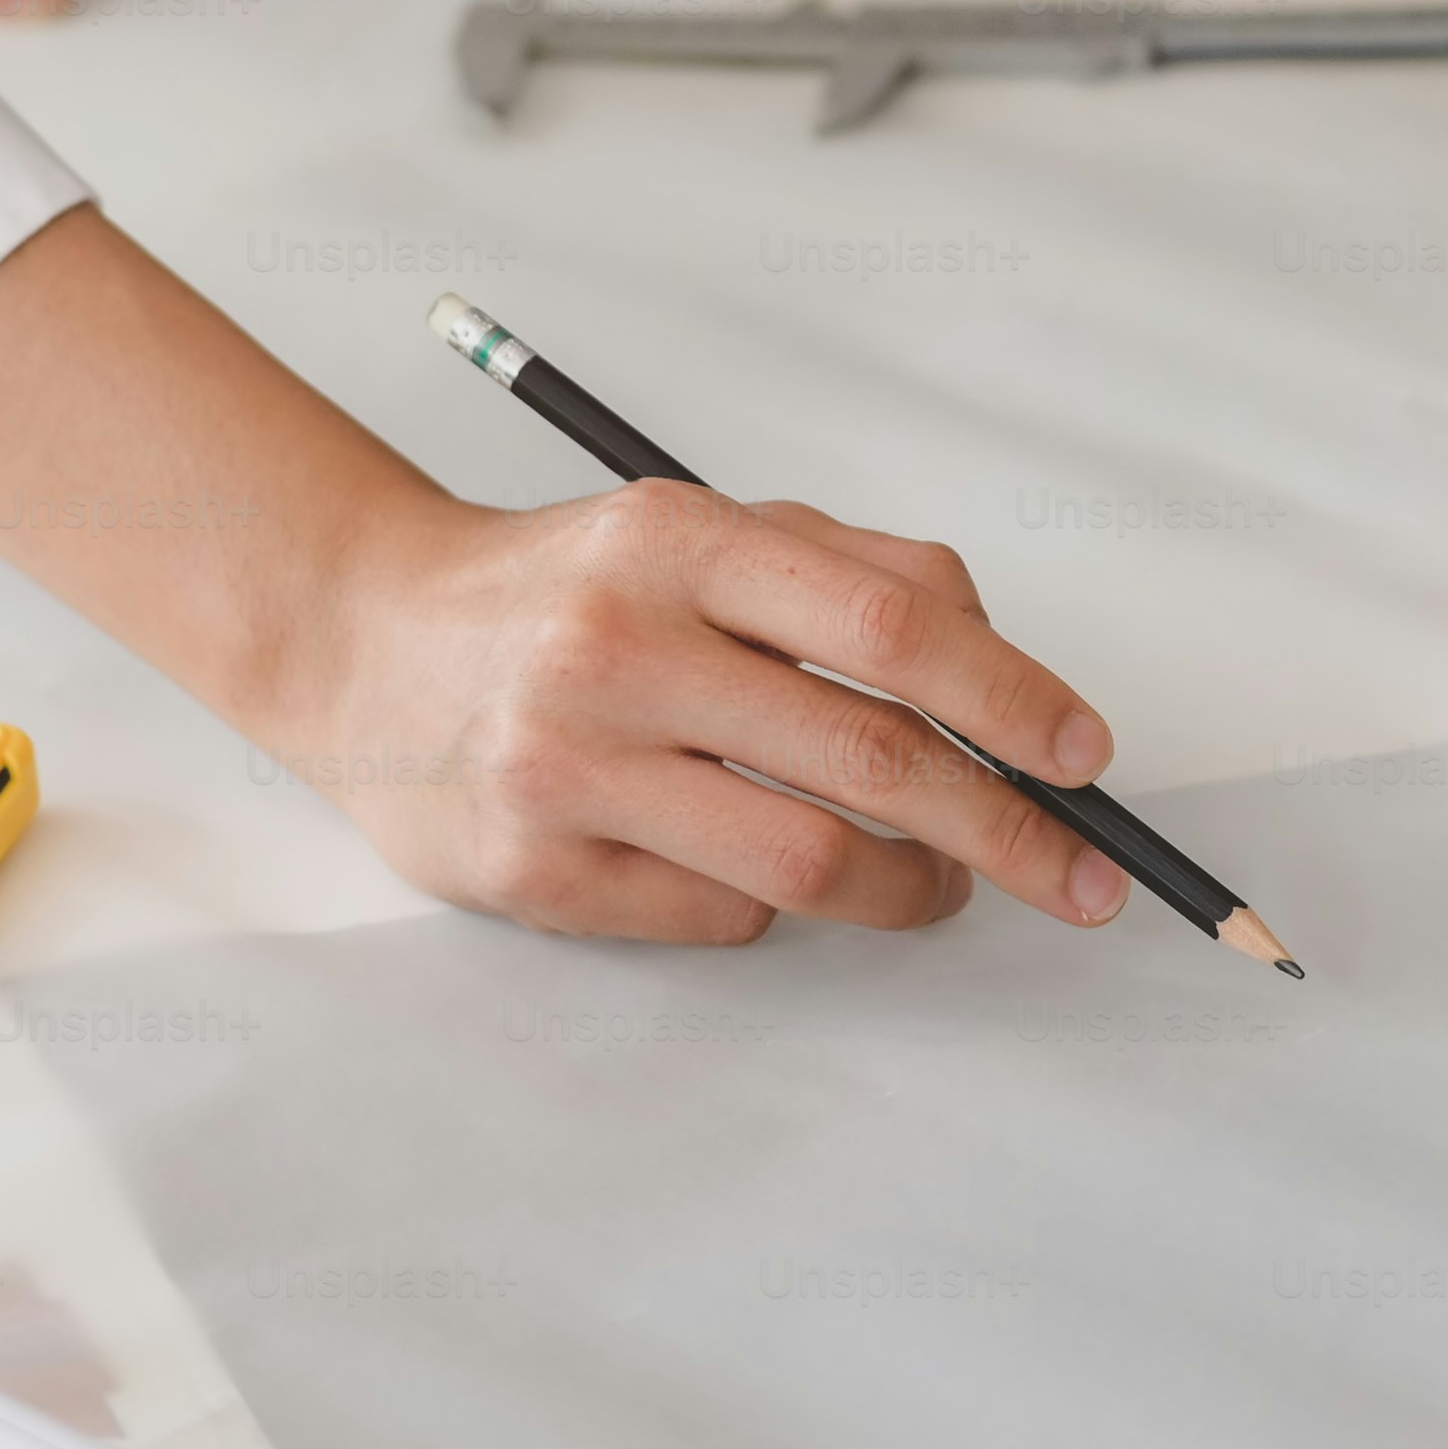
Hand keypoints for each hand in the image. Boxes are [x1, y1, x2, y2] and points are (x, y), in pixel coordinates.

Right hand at [276, 485, 1137, 944]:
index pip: (892, 626)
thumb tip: (1013, 679)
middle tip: (1081, 877)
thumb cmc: (570, 588)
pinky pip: (718, 917)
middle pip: (872, 762)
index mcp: (679, 543)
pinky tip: (760, 867)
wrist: (361, 639)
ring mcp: (568, 767)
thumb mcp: (704, 530)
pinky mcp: (533, 871)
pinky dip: (774, 907)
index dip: (1013, 700)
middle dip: (1010, 832)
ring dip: (909, 891)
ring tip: (939, 884)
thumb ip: (858, 574)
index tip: (1086, 759)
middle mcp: (619, 648)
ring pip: (807, 865)